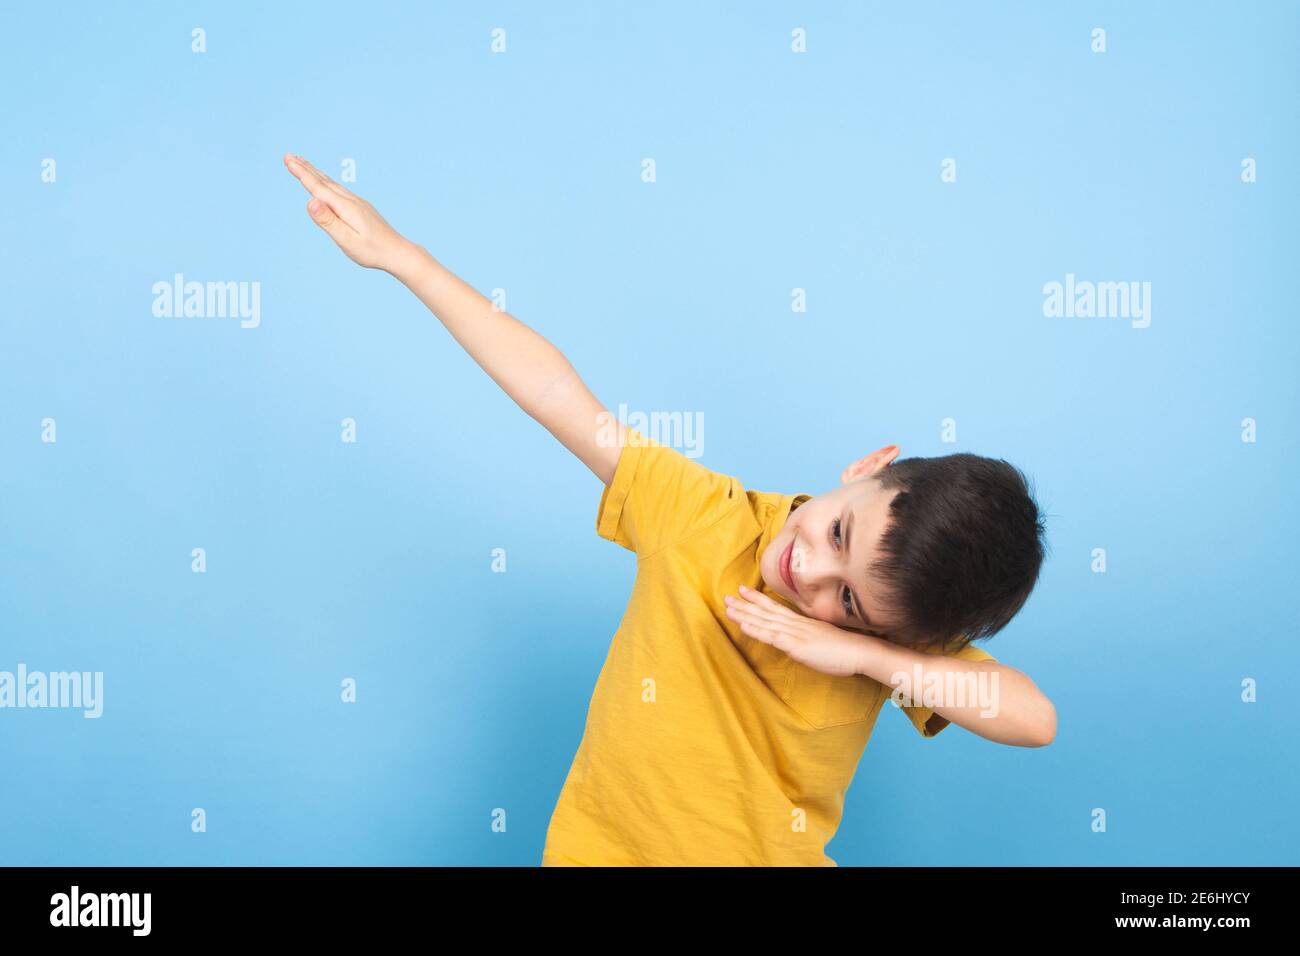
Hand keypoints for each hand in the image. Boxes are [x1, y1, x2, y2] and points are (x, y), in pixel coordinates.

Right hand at [283, 153, 413, 272]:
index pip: (318, 188)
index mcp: (345, 207)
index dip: (302, 174)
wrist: (398, 252)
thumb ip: (328, 221)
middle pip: (324, 181)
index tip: (287, 160)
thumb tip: (311, 201)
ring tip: (303, 163)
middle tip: (288, 156)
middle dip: (305, 168)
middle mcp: (351, 200)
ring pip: (332, 184)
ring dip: (315, 173)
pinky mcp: (361, 207)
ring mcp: (358, 202)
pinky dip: (327, 182)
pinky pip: (339, 190)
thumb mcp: (347, 240)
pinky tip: (325, 183)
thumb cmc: (372, 251)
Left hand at [724, 585, 877, 677]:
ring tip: (728, 608)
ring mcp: (796, 633)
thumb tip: (798, 639)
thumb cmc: (844, 649)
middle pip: (766, 612)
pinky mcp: (797, 645)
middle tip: (727, 596)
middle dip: (745, 604)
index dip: (758, 599)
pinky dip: (758, 630)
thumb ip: (808, 636)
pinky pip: (774, 637)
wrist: (860, 651)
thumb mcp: (821, 639)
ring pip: (766, 621)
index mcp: (802, 622)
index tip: (743, 590)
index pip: (776, 608)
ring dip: (745, 614)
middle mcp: (796, 624)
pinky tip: (744, 626)